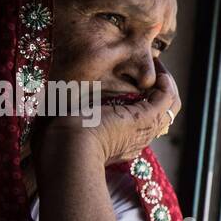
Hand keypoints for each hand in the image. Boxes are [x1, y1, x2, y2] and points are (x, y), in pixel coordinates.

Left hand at [35, 59, 180, 166]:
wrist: (65, 153)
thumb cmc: (57, 145)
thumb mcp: (63, 124)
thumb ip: (61, 113)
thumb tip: (50, 97)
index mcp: (119, 142)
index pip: (141, 121)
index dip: (142, 101)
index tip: (132, 83)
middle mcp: (136, 138)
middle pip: (162, 115)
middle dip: (158, 90)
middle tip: (152, 71)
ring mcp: (142, 129)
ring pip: (170, 107)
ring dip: (166, 84)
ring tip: (158, 67)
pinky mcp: (143, 118)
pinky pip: (167, 99)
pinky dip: (166, 83)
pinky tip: (157, 70)